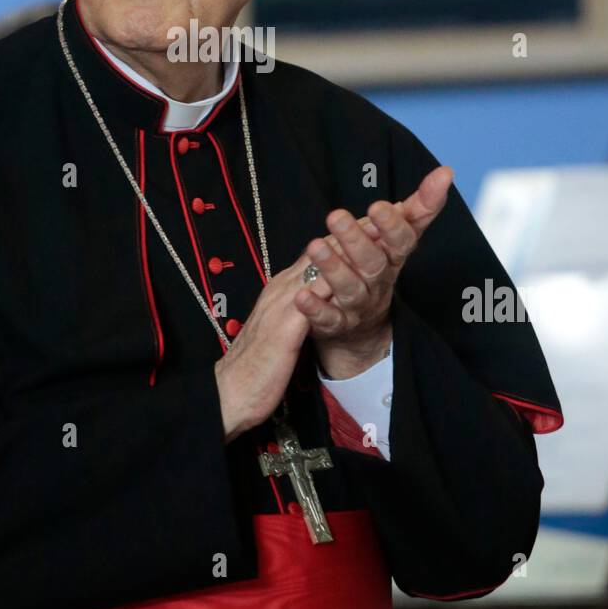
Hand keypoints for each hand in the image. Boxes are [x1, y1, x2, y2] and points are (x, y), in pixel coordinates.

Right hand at [214, 238, 354, 442]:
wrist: (228, 393)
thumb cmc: (255, 365)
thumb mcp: (279, 328)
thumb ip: (292, 307)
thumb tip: (310, 294)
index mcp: (280, 290)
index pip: (313, 256)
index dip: (340, 238)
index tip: (367, 222)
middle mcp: (280, 290)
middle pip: (318, 254)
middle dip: (348, 234)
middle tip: (379, 215)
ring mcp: (281, 306)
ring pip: (316, 268)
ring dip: (345, 249)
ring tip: (374, 233)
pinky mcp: (286, 328)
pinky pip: (313, 299)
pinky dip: (334, 282)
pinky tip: (356, 275)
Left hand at [298, 165, 453, 375]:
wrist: (364, 327)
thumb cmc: (379, 266)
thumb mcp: (397, 236)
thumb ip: (420, 205)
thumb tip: (446, 171)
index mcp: (394, 257)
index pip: (401, 241)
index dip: (392, 226)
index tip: (378, 206)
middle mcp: (379, 281)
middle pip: (372, 263)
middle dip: (356, 241)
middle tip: (336, 216)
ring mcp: (358, 305)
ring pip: (349, 288)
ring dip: (333, 269)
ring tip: (314, 246)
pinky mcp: (336, 325)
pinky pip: (327, 318)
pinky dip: (315, 309)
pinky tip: (301, 296)